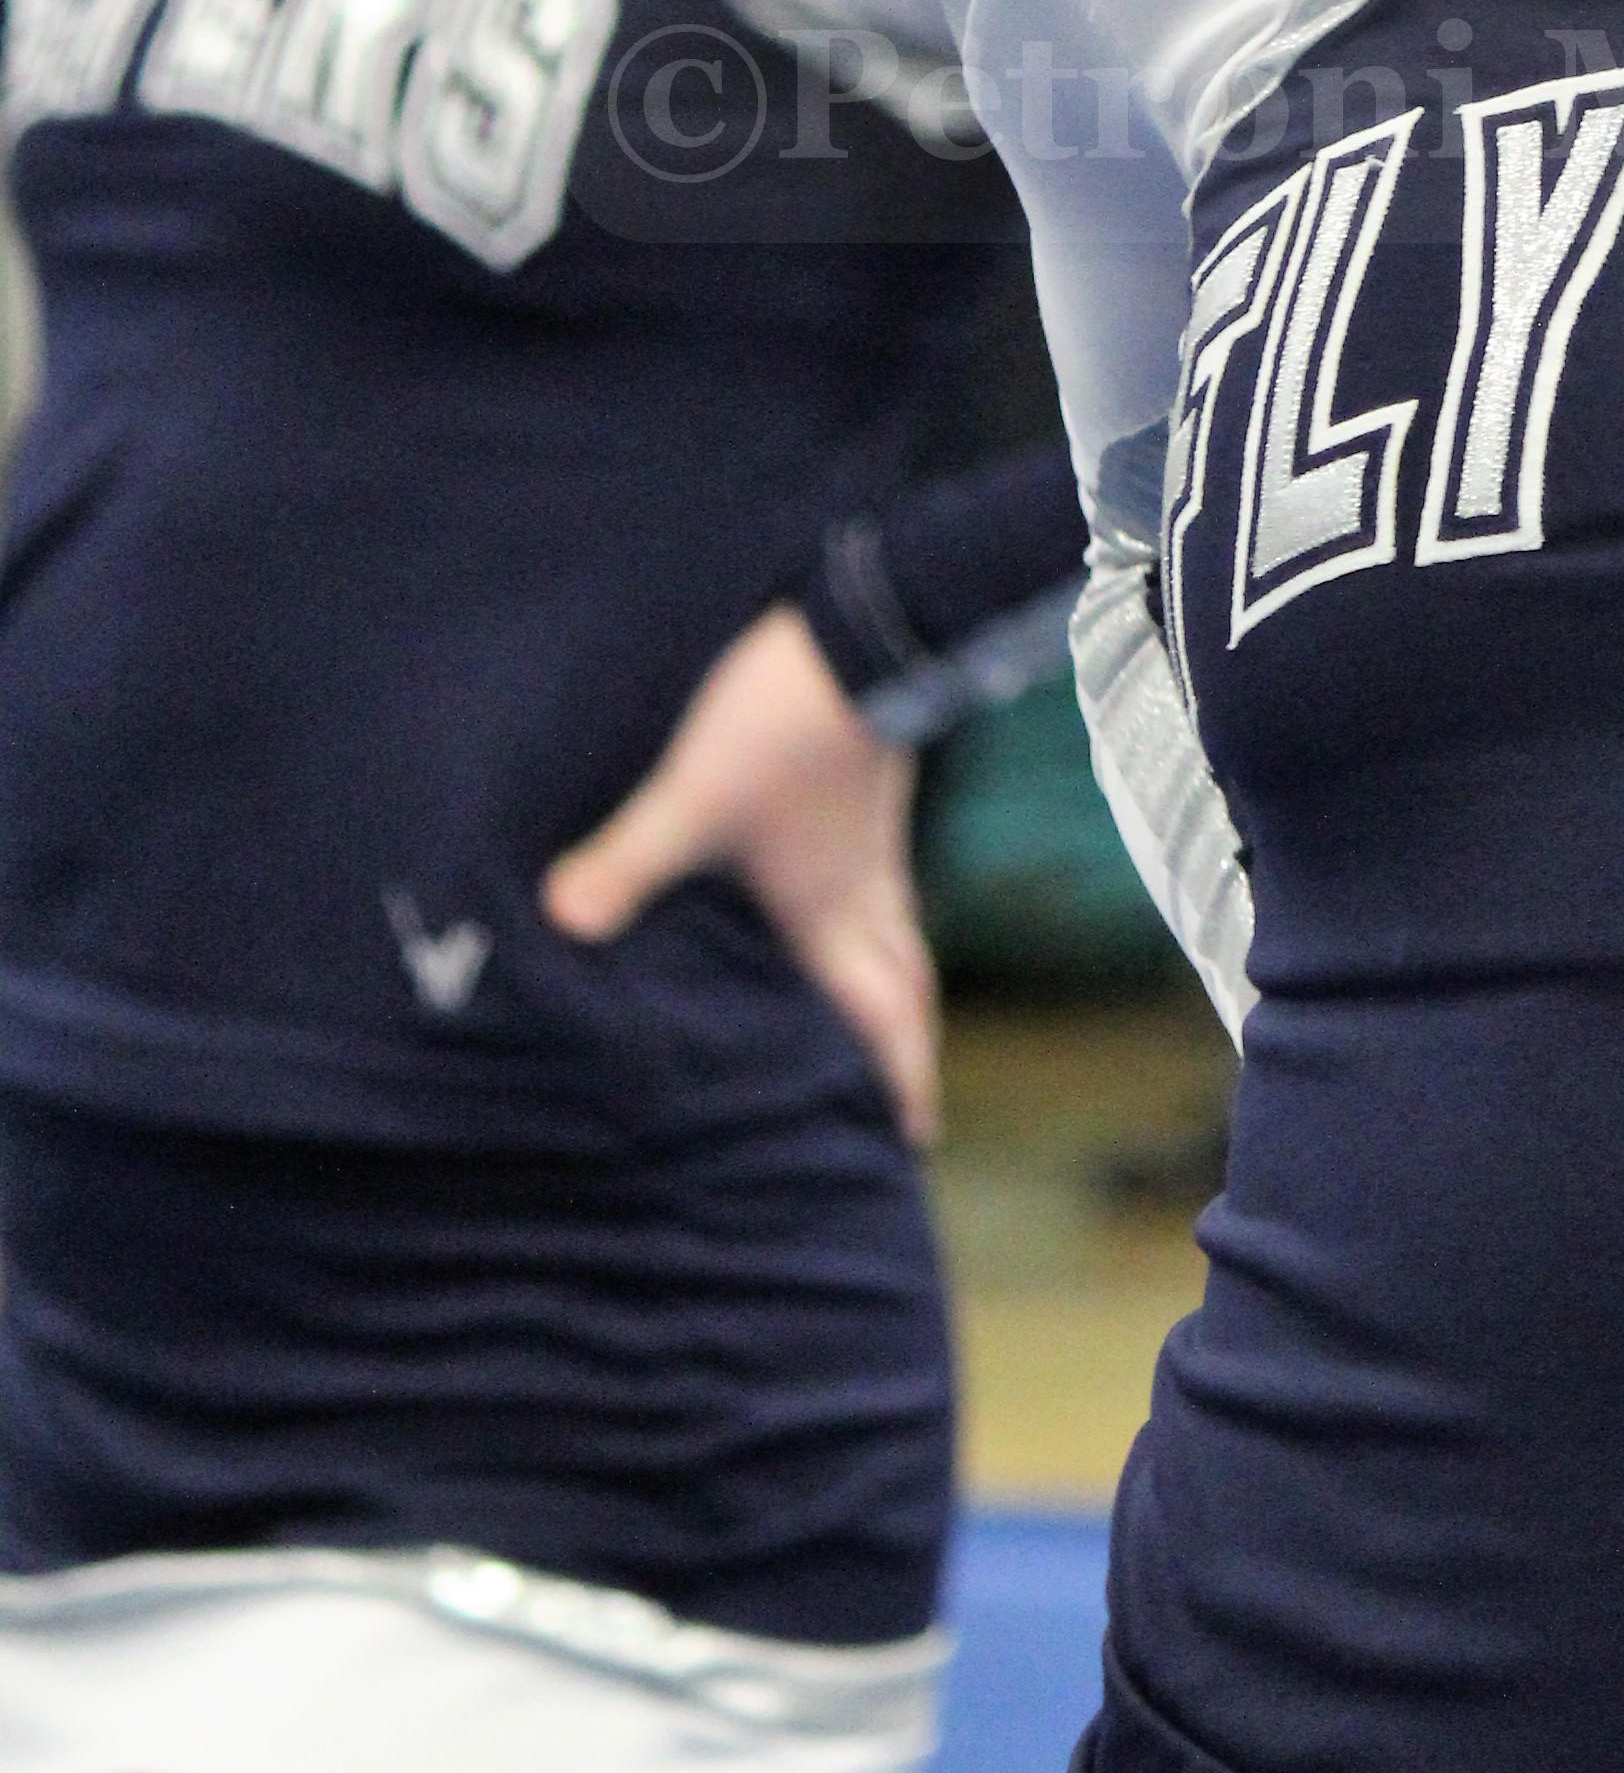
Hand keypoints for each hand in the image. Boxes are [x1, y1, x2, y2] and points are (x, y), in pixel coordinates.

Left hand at [543, 602, 938, 1145]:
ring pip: (903, 937)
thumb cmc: (781, 727)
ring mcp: (877, 846)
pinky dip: (883, 926)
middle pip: (907, 988)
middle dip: (909, 1049)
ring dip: (900, 988)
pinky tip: (854, 909)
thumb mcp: (693, 798)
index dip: (898, 1079)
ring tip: (889, 1019)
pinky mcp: (872, 804)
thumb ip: (629, 861)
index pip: (879, 1015)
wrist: (862, 633)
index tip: (913, 1138)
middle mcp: (867, 891)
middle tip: (911, 1103)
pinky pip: (889, 891)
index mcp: (831, 912)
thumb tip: (562, 919)